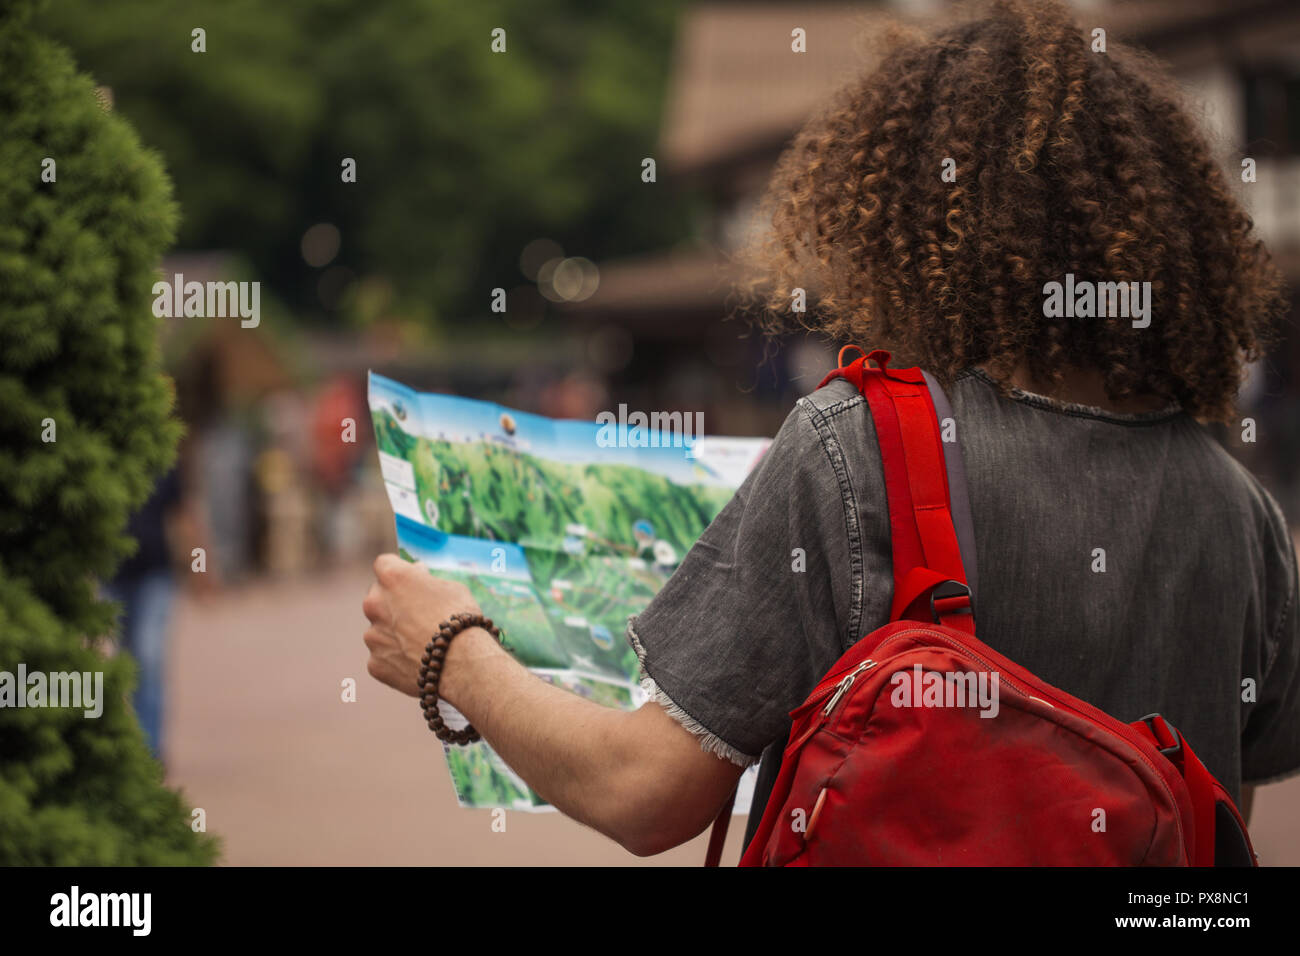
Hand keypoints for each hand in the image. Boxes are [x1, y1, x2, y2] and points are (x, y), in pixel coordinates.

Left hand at [362, 553, 482, 697]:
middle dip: (393, 603)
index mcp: (393, 578)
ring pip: (379, 630)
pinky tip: (417, 662)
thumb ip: (426, 581)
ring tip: (421, 644)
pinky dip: (396, 658)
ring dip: (394, 632)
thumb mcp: (451, 587)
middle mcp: (374, 603)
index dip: (400, 572)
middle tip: (418, 614)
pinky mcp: (374, 663)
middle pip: (377, 597)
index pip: (385, 564)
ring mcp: (372, 635)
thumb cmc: (460, 620)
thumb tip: (418, 577)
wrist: (462, 663)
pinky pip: (383, 657)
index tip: (412, 581)